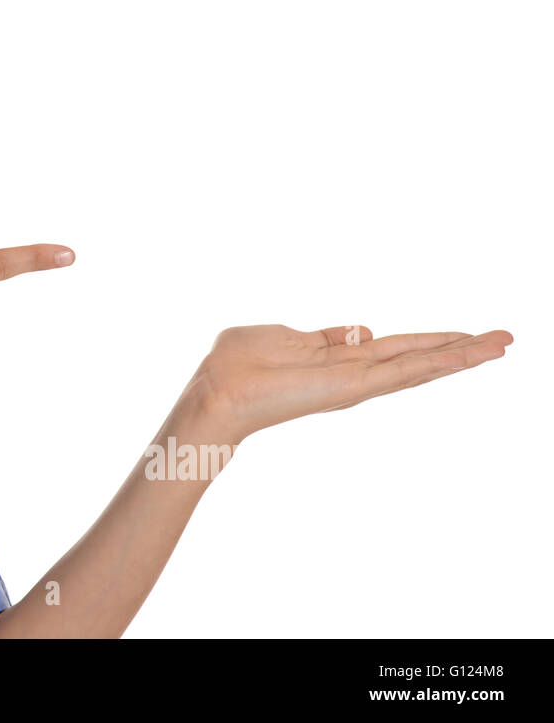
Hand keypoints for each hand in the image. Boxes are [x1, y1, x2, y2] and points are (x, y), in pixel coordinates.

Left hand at [181, 324, 513, 443]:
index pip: (393, 348)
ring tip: (502, 343)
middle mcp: (353, 374)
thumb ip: (322, 336)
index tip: (462, 335)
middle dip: (459, 349)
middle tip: (504, 339)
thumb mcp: (282, 336)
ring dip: (463, 354)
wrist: (218, 392)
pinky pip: (406, 371)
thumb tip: (360, 329)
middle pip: (417, 357)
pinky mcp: (355, 386)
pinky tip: (471, 353)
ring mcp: (358, 382)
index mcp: (336, 358)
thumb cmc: (235, 364)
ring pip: (422, 365)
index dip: (427, 341)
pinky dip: (440, 361)